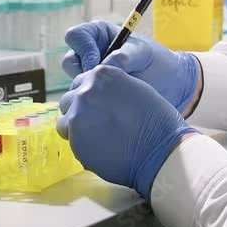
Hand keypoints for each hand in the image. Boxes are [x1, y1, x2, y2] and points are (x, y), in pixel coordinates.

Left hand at [56, 65, 198, 197]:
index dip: (90, 96)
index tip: (99, 107)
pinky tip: (101, 149)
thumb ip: (110, 87)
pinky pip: (71, 141)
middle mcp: (85, 91)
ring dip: (76, 127)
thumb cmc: (157, 121)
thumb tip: (97, 94)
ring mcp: (77, 116)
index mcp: (101, 74)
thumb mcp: (135, 88)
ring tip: (97, 137)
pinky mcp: (76, 140)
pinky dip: (82, 145)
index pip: (81, 82)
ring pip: (65, 120)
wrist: (161, 151)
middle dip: (80, 110)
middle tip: (98, 124)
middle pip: (69, 100)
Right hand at [62, 21, 200, 112]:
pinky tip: (111, 105)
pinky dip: (93, 103)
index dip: (83, 49)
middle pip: (70, 60)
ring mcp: (90, 76)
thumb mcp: (144, 54)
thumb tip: (102, 67)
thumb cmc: (158, 62)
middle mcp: (90, 54)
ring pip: (74, 82)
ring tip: (113, 94)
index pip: (75, 36)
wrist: (172, 87)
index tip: (99, 64)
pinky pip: (82, 99)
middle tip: (105, 83)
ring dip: (89, 89)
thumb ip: (123, 56)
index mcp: (99, 34)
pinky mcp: (94, 95)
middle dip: (84, 73)